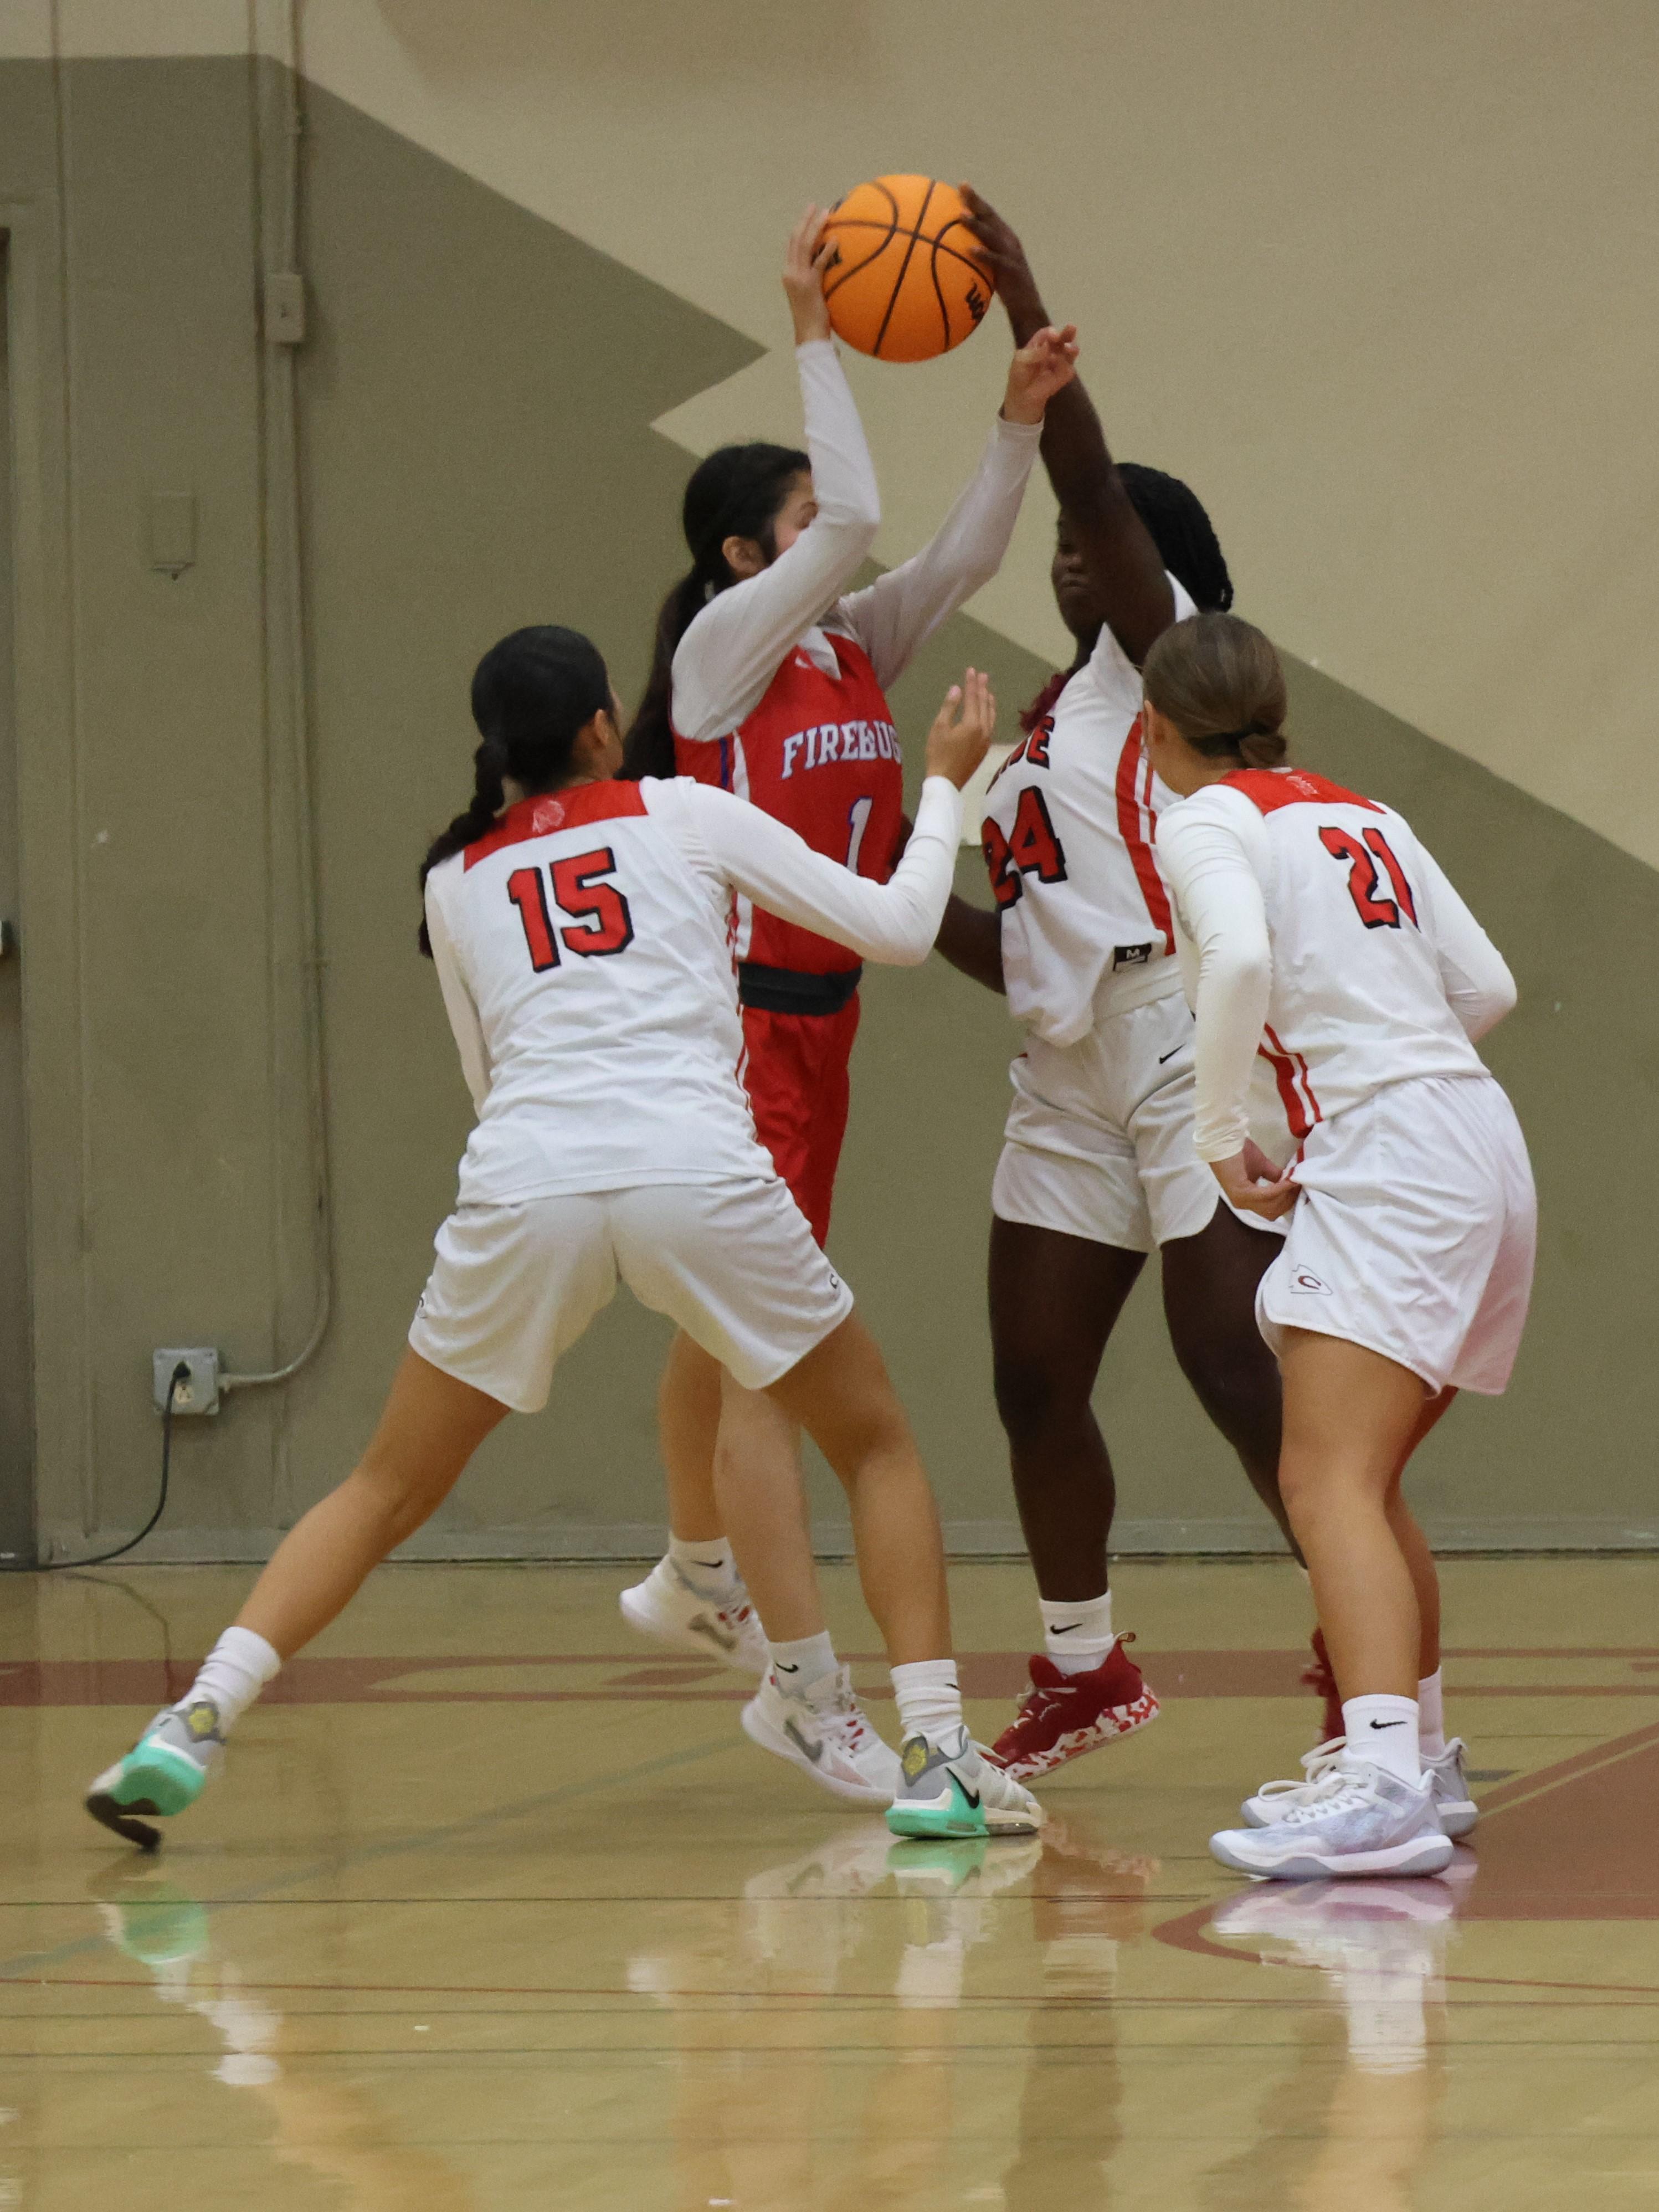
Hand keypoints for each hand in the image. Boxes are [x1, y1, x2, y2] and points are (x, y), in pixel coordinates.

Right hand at [782, 205, 833, 345]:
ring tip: (825, 213)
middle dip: (805, 220)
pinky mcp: (809, 285)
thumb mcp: (812, 294)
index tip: (809, 214)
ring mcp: (798, 278)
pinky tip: (835, 240)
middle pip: (795, 239)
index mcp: (788, 273)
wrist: (809, 335)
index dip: (800, 228)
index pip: (792, 245)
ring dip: (815, 227)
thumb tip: (828, 265)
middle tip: (814, 205)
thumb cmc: (814, 318)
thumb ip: (815, 277)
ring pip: (804, 246)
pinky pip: (818, 263)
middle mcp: (790, 272)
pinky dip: (826, 251)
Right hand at [924, 669, 996, 788]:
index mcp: (972, 723)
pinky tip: (988, 712)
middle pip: (984, 704)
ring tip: (988, 690)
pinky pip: (991, 724)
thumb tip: (957, 689)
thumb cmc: (938, 754)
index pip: (973, 698)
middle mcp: (984, 729)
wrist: (946, 782)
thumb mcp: (939, 728)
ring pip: (991, 715)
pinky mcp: (985, 748)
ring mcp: (986, 740)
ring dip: (989, 701)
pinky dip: (990, 713)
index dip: (971, 683)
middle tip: (982, 675)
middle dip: (982, 688)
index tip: (971, 670)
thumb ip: (950, 707)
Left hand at [959, 185, 1043, 333]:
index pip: (988, 214)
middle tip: (962, 188)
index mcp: (1004, 238)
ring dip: (977, 224)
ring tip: (961, 215)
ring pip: (993, 235)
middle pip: (991, 217)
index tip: (961, 186)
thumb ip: (978, 256)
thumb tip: (954, 253)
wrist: (1026, 307)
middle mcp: (1009, 241)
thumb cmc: (1005, 288)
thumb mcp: (990, 268)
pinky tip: (970, 250)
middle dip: (977, 201)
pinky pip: (996, 261)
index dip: (976, 199)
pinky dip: (984, 255)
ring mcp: (1012, 255)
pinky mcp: (1013, 271)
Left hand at [1002, 323, 1078, 422]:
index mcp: (1039, 344)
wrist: (1022, 397)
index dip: (1051, 333)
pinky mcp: (1064, 375)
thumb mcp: (1020, 361)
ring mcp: (1059, 362)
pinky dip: (1067, 367)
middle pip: (1061, 338)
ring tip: (1071, 349)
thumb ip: (1033, 353)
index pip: (1047, 334)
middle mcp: (1051, 350)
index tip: (1054, 336)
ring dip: (1071, 349)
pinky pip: (1069, 369)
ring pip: (1069, 352)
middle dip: (1067, 333)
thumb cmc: (1019, 376)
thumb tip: (1046, 346)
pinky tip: (1063, 368)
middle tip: (1072, 328)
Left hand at [1209, 1141, 1300, 1221]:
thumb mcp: (1263, 1167)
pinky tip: (1288, 1180)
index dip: (1286, 1201)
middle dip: (1289, 1200)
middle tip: (1299, 1185)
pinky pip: (1266, 1195)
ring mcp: (1241, 1200)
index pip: (1271, 1210)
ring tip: (1295, 1180)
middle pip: (1273, 1212)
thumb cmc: (1240, 1151)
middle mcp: (1242, 1203)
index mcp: (1246, 1199)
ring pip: (1271, 1206)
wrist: (1224, 1140)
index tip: (1298, 1188)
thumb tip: (1291, 1181)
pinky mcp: (1241, 1193)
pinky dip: (1279, 1189)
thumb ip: (1275, 1177)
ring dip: (1286, 1194)